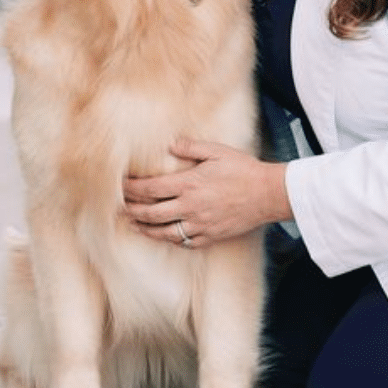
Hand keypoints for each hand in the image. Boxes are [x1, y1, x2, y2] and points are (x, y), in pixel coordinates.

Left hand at [123, 138, 291, 248]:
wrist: (268, 194)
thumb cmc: (244, 170)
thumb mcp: (218, 151)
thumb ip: (192, 147)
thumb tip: (171, 145)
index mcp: (189, 184)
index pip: (150, 189)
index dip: (132, 188)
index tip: (121, 186)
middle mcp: (190, 207)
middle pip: (151, 213)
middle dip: (132, 209)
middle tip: (119, 207)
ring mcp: (199, 224)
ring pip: (163, 232)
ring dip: (145, 228)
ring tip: (133, 224)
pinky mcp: (210, 236)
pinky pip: (184, 242)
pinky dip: (169, 239)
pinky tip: (163, 235)